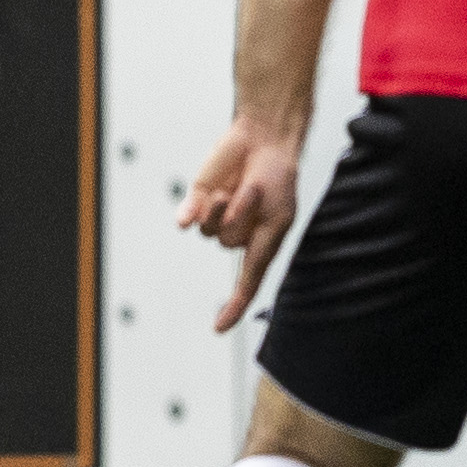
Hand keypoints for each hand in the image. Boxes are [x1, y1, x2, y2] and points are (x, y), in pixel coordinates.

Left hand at [179, 117, 303, 332]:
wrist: (266, 139)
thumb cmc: (279, 176)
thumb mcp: (278, 213)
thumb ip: (248, 233)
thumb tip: (197, 232)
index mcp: (261, 243)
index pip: (247, 282)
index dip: (234, 306)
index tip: (219, 328)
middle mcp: (236, 234)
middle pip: (226, 244)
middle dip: (240, 218)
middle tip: (255, 194)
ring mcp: (216, 217)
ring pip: (207, 228)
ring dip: (223, 206)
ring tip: (240, 185)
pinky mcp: (198, 199)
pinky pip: (187, 216)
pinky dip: (187, 215)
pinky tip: (187, 214)